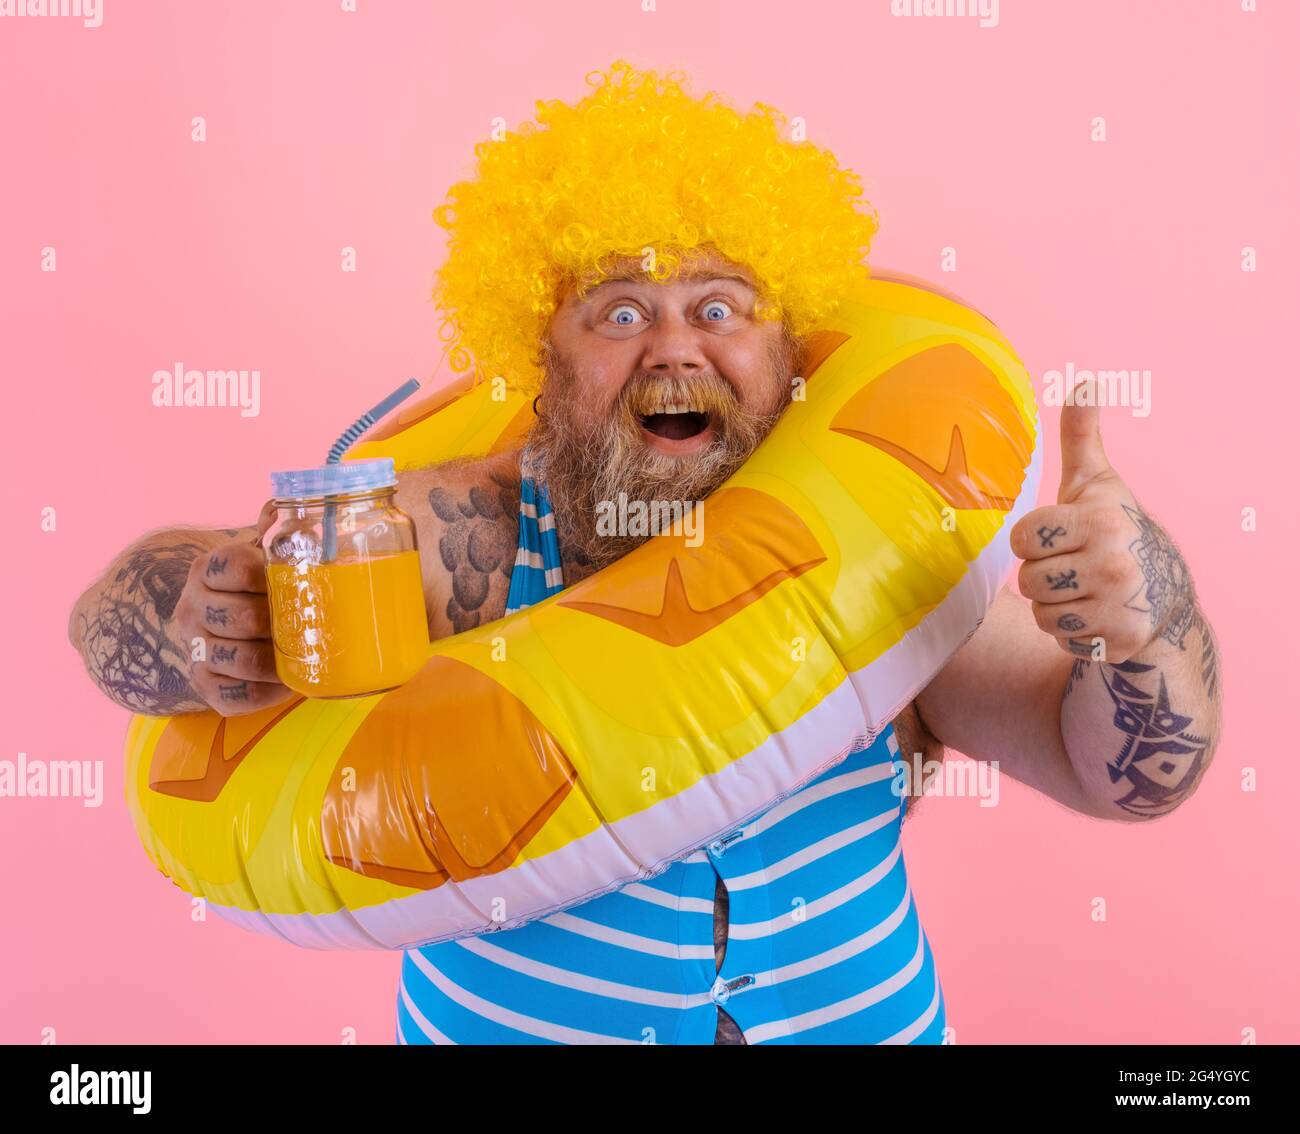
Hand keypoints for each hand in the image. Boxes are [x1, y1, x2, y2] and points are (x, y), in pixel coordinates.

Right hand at [173, 500, 295, 715]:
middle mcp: (191, 608)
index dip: (272, 578)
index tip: (296, 581)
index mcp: (207, 570)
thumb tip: (292, 512)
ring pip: (242, 660)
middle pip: (244, 619)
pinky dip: (269, 693)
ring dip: (280, 661)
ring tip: (304, 656)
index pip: (239, 568)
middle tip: (309, 624)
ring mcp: (193, 649)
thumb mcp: (259, 556)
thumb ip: (280, 535)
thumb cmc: (251, 588)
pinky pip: (237, 696)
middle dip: (282, 623)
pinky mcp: (203, 685)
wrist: (212, 625)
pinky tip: (289, 681)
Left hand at [1010, 379, 1174, 663]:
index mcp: (1101, 521)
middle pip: (1028, 580)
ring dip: (1054, 605)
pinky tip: (1095, 615)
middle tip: (1073, 567)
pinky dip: (1071, 631)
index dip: (1034, 540)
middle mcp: (1113, 563)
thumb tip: (1085, 380)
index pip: (1024, 538)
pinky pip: (1060, 638)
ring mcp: (1119, 605)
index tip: (1059, 537)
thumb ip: (1080, 436)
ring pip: (1041, 612)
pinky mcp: (1118, 640)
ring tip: (1083, 590)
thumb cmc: (1115, 529)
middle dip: (1043, 575)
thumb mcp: (1097, 482)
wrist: (1166, 596)